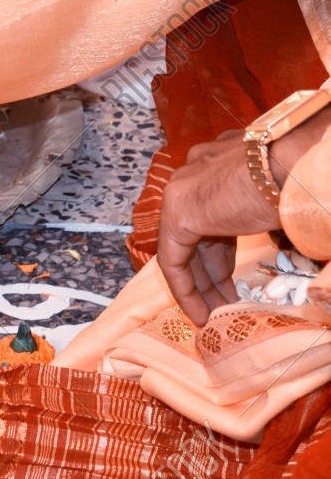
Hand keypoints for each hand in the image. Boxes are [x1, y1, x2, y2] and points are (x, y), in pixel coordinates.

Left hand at [157, 132, 281, 324]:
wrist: (299, 161)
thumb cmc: (304, 180)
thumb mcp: (283, 203)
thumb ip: (270, 223)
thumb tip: (285, 249)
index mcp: (222, 161)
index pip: (215, 215)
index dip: (223, 256)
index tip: (235, 283)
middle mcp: (197, 170)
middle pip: (200, 233)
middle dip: (213, 275)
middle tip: (226, 306)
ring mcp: (183, 187)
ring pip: (186, 247)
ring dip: (201, 287)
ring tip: (217, 317)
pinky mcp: (178, 210)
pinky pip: (174, 259)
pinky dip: (186, 289)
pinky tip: (201, 315)